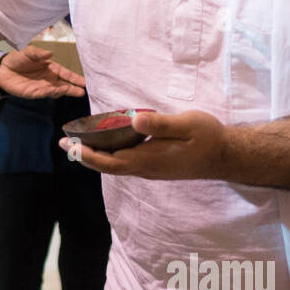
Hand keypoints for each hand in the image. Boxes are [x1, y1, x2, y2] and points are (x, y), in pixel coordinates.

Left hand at [0, 46, 86, 98]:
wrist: (1, 68)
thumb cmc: (17, 58)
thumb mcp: (28, 51)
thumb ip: (39, 53)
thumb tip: (50, 54)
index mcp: (50, 68)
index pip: (65, 73)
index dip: (74, 78)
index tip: (84, 82)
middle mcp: (48, 79)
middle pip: (63, 85)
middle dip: (72, 88)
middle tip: (82, 92)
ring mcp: (41, 87)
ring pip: (55, 91)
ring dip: (63, 91)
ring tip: (71, 90)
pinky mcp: (33, 93)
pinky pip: (43, 93)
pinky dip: (49, 93)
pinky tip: (55, 91)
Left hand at [58, 109, 227, 180]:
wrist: (225, 156)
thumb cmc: (208, 137)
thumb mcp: (186, 124)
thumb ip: (160, 124)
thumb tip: (134, 119)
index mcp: (149, 160)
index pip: (110, 161)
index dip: (87, 155)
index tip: (69, 144)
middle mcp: (146, 169)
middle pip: (108, 166)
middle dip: (84, 155)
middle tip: (64, 142)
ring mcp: (150, 170)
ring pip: (115, 166)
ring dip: (95, 156)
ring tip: (78, 143)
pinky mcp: (155, 167)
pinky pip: (125, 163)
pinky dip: (109, 155)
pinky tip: (105, 144)